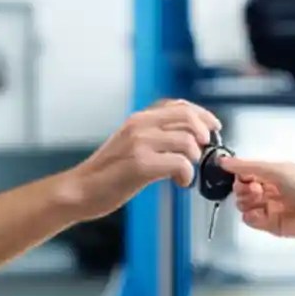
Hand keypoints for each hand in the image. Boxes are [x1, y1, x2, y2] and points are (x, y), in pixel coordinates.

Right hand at [69, 99, 220, 218]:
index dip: (202, 114)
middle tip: (205, 151)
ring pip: (187, 140)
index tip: (213, 127)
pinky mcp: (141, 164)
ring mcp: (139, 143)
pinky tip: (180, 183)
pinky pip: (179, 164)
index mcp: (138, 118)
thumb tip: (189, 139)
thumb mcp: (130, 144)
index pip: (179, 105)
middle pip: (187, 117)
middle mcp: (139, 125)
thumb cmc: (107, 173)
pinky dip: (187, 175)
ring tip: (186, 171)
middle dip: (205, 133)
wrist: (80, 190)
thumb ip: (154, 136)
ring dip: (194, 158)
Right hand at [219, 156, 294, 241]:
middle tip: (254, 189)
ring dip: (246, 202)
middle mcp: (269, 190)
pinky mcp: (268, 224)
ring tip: (258, 200)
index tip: (239, 175)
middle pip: (241, 189)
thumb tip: (225, 161)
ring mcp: (268, 207)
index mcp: (273, 174)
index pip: (246, 172)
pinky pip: (249, 220)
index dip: (240, 174)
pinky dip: (251, 216)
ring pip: (243, 204)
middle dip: (242, 188)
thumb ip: (248, 167)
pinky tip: (260, 214)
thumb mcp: (276, 170)